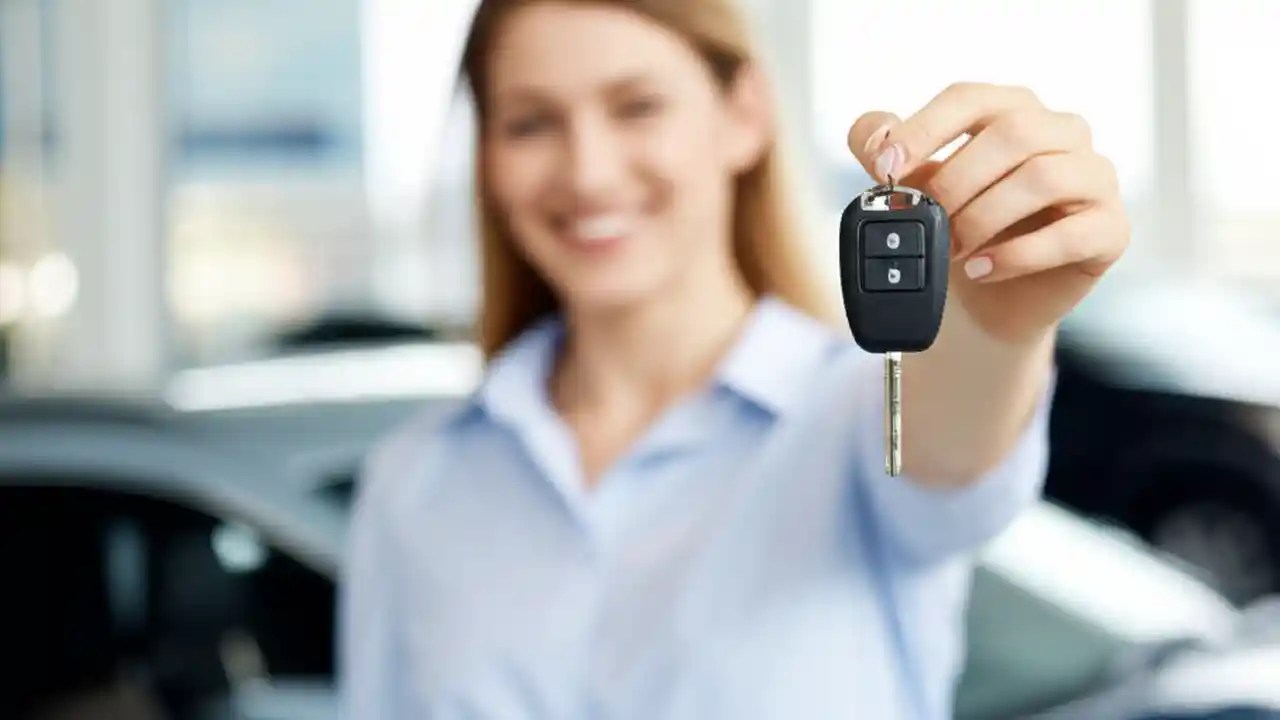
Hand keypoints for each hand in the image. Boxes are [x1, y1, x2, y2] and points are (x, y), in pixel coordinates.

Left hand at [847, 83, 1129, 344]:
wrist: (986, 300)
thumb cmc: (956, 229)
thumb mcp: (912, 188)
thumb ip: (882, 152)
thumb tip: (874, 139)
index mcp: (1011, 110)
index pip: (970, 99)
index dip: (925, 128)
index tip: (885, 166)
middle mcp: (1061, 133)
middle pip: (1013, 133)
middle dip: (957, 181)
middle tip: (928, 222)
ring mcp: (1094, 178)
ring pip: (1044, 177)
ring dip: (985, 217)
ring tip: (953, 249)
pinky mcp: (1110, 229)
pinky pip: (1073, 234)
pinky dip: (1018, 255)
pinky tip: (981, 269)